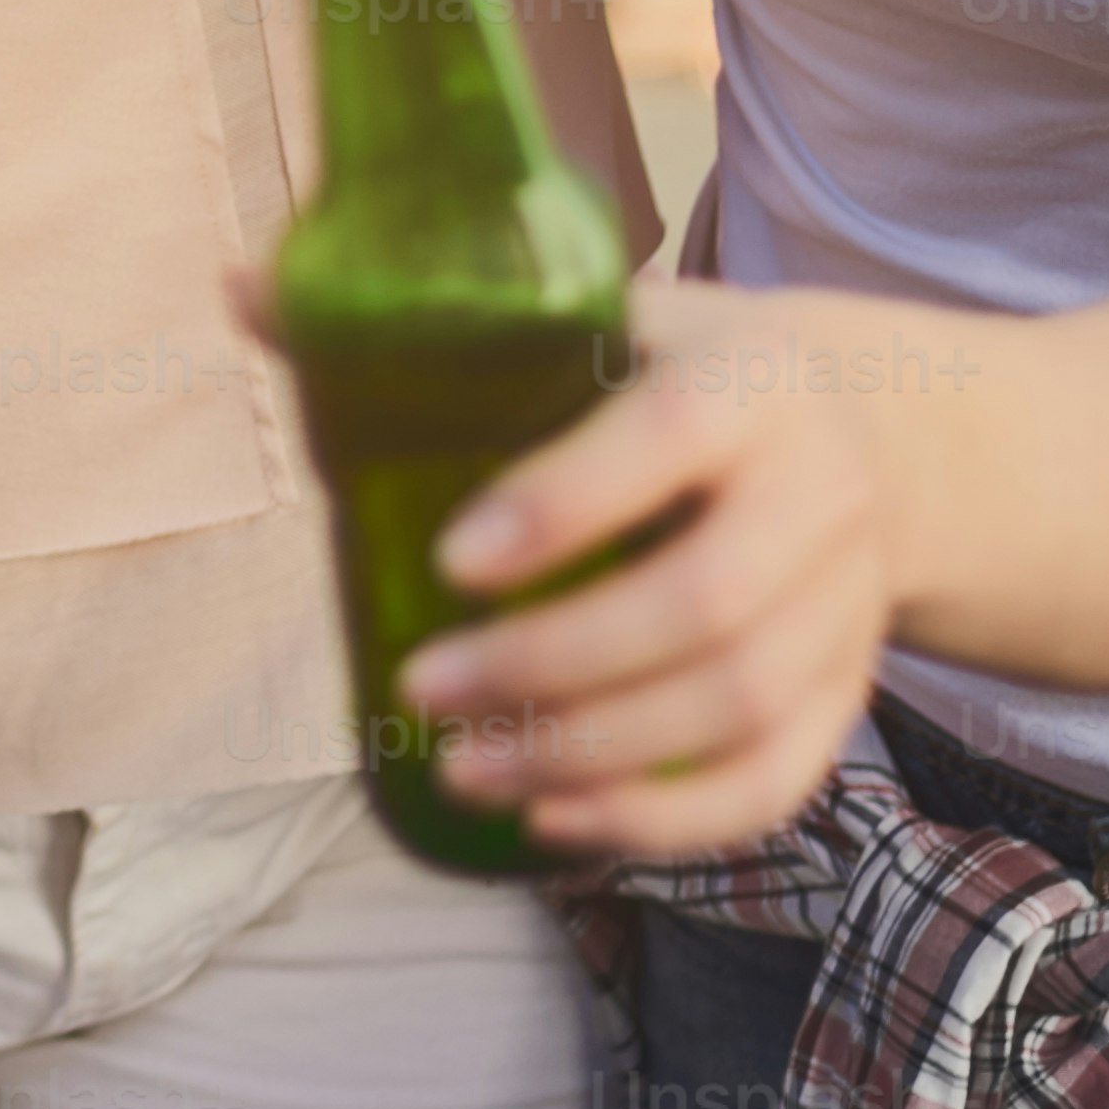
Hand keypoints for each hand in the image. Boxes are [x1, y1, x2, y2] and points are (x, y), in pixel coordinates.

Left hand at [389, 272, 904, 854]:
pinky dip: (665, 820)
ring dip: (588, 756)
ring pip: (736, 706)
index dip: (564, 504)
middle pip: (704, 604)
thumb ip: (423, 320)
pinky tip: (553, 821)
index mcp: (747, 381)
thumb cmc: (675, 372)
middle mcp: (816, 493)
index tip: (448, 558)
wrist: (869, 431)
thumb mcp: (591, 321)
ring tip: (461, 768)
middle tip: (420, 687)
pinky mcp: (845, 692)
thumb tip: (239, 286)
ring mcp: (844, 604)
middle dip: (551, 663)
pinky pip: (772, 781)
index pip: (670, 438)